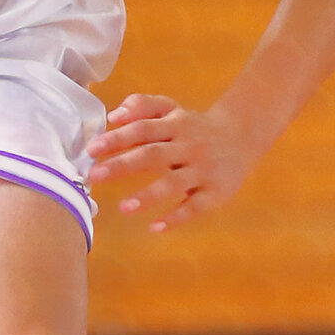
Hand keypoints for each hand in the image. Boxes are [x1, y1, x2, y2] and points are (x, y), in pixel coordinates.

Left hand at [86, 95, 259, 230]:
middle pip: (153, 154)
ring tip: (123, 207)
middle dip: (123, 165)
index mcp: (175, 125)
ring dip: (148, 195)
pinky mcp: (216, 192)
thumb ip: (143, 106)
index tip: (92, 149)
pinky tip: (155, 228)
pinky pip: (195, 207)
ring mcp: (203, 170)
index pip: (142, 129)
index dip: (117, 138)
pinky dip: (176, 218)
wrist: (242, 137)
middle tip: (94, 175)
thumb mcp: (172, 109)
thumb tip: (113, 116)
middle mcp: (188, 146)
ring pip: (174, 183)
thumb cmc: (195, 127)